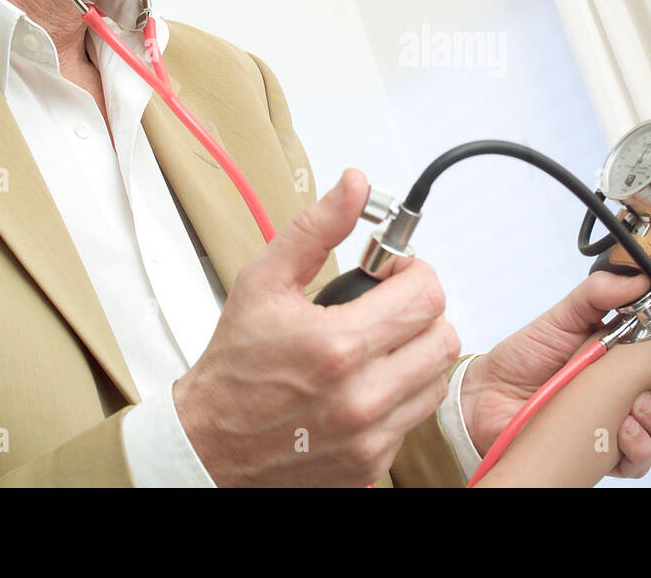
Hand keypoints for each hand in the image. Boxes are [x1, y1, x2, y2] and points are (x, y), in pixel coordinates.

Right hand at [173, 168, 461, 485]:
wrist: (208, 444)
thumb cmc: (234, 365)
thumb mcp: (264, 282)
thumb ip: (316, 228)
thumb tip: (355, 186)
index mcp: (337, 346)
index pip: (427, 295)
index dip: (413, 274)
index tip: (390, 276)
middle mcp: (360, 396)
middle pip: (443, 337)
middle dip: (419, 313)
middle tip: (386, 309)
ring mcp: (369, 436)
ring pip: (436, 378)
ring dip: (414, 355)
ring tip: (375, 346)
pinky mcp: (371, 463)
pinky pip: (415, 416)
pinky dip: (399, 395)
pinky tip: (365, 383)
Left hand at [461, 271, 650, 478]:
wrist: (487, 395)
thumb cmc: (525, 357)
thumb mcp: (562, 317)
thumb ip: (598, 295)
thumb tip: (639, 278)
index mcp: (634, 359)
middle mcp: (634, 395)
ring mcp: (621, 426)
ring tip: (638, 405)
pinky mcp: (604, 453)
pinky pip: (638, 462)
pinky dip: (637, 448)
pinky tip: (621, 431)